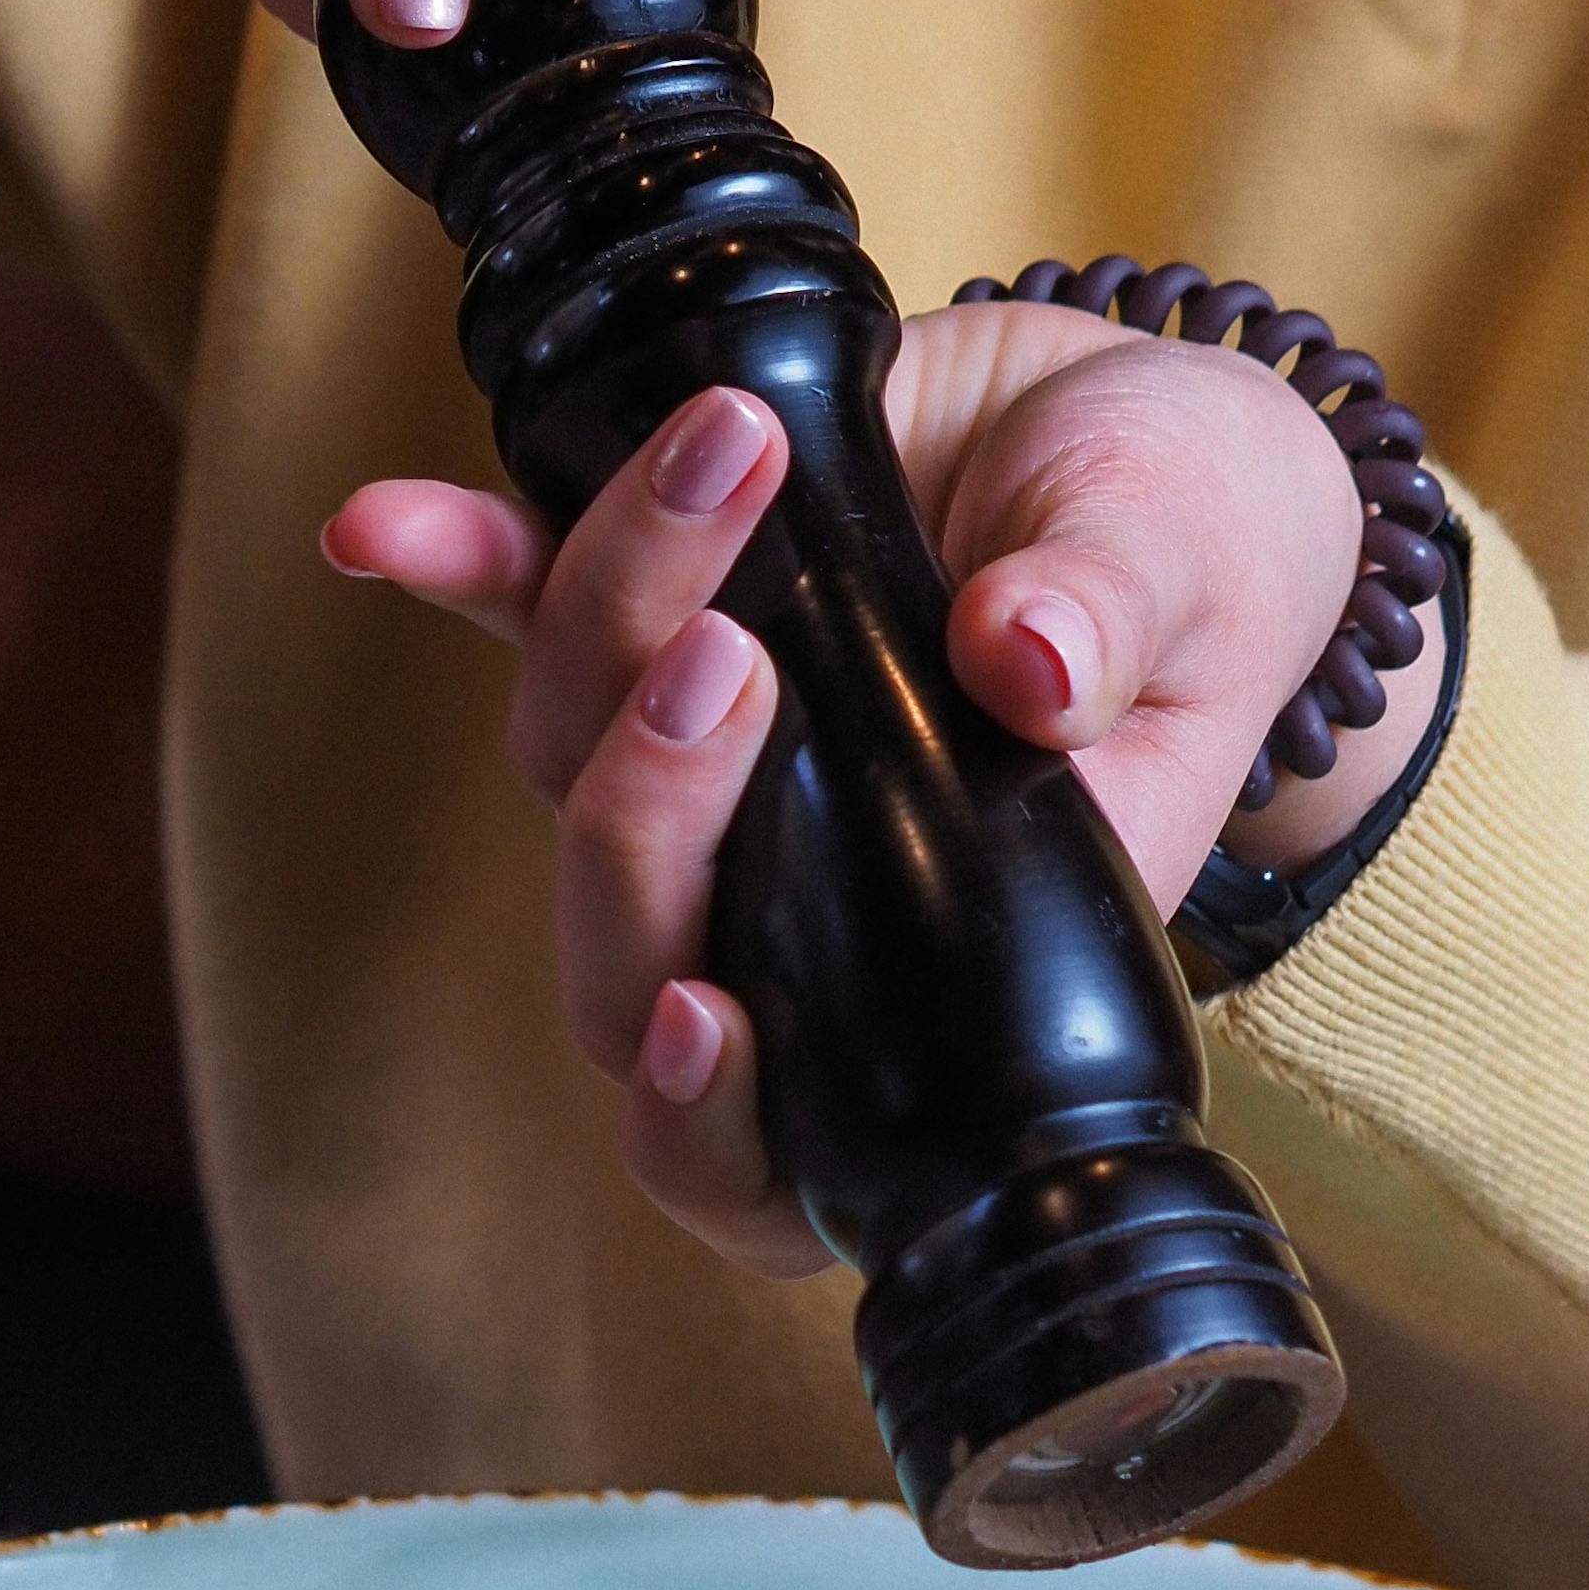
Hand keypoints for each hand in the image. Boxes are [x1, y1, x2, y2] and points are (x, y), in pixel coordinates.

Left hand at [324, 303, 1433, 1269]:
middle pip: (635, 950)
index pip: (775, 1156)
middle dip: (650, 821)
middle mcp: (793, 908)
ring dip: (606, 621)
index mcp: (935, 985)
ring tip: (727, 458)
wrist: (1140, 433)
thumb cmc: (1202, 561)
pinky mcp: (655, 607)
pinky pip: (515, 609)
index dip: (707, 1128)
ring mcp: (709, 768)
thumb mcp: (1203, 583)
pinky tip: (385, 526)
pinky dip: (449, 564)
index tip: (709, 1020)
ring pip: (573, 765)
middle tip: (736, 661)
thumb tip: (1028, 662)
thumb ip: (1116, 627)